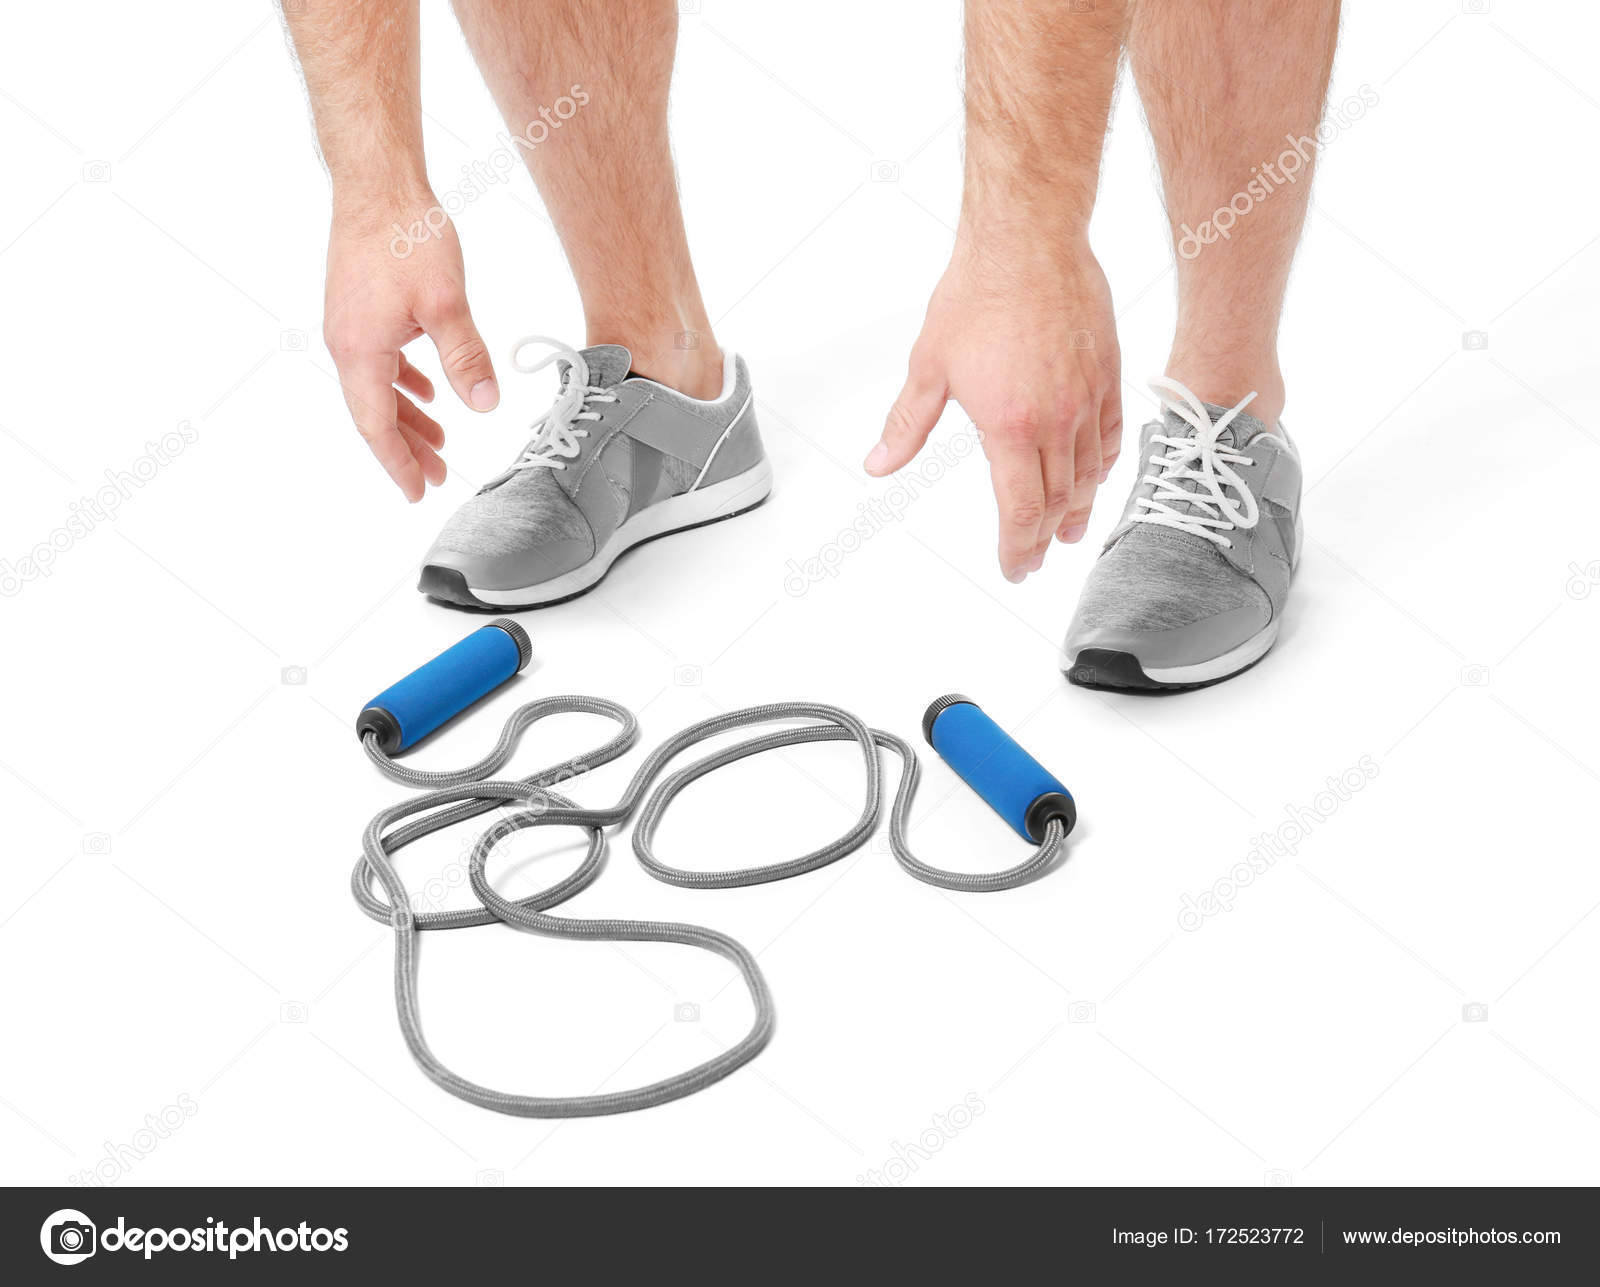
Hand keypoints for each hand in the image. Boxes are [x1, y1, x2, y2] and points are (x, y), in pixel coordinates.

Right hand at [321, 193, 499, 500]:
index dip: (398, 464)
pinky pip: (380, 363)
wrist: (378, 183)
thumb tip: (484, 406)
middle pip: (376, 414)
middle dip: (406, 449)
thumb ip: (465, 357)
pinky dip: (404, 384)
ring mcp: (350, 326)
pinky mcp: (360, 309)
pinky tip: (428, 392)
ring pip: (378, 389)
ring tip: (439, 444)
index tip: (417, 494)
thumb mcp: (445, 302)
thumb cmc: (408, 236)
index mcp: (360, 351)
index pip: (377, 426)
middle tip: (436, 479)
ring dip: (408, 417)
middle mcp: (346, 344)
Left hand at [869, 237, 1121, 581]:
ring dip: (1077, 510)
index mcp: (1009, 427)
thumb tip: (878, 465)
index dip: (1017, 548)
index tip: (1014, 569)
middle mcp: (1055, 421)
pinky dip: (1102, 467)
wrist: (1028, 241)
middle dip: (1043, 539)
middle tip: (1034, 560)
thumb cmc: (976, 296)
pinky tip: (1094, 481)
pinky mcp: (1108, 375)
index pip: (1019, 511)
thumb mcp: (929, 367)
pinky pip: (1110, 436)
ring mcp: (1087, 399)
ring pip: (1088, 475)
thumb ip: (906, 426)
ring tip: (1067, 533)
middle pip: (1055, 502)